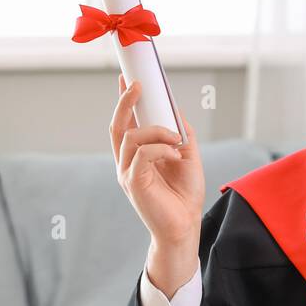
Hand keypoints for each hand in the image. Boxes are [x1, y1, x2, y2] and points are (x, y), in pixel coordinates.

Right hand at [109, 74, 203, 283]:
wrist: (185, 225)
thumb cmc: (185, 195)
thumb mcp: (187, 156)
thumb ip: (180, 133)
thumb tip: (175, 109)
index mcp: (137, 156)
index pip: (125, 123)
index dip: (124, 101)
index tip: (128, 79)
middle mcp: (127, 162)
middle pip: (118, 126)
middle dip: (125, 102)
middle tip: (137, 85)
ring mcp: (127, 173)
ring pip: (131, 137)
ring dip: (156, 131)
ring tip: (175, 138)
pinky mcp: (133, 183)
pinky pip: (141, 155)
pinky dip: (159, 148)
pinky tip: (173, 153)